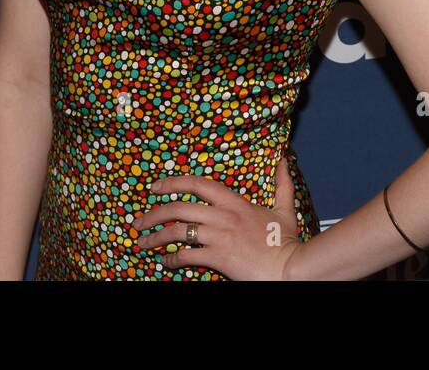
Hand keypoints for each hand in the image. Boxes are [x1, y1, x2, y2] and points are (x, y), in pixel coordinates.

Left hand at [134, 153, 302, 279]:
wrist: (289, 267)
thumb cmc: (285, 241)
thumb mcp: (285, 208)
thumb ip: (282, 184)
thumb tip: (284, 161)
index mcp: (235, 202)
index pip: (198, 184)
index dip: (172, 182)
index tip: (155, 187)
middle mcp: (223, 216)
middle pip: (178, 208)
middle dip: (153, 214)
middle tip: (139, 221)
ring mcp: (218, 237)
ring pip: (176, 232)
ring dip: (155, 238)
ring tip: (142, 242)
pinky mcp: (217, 257)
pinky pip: (185, 256)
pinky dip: (171, 259)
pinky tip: (165, 261)